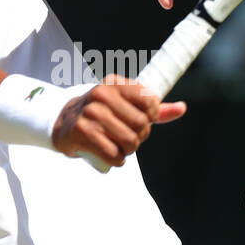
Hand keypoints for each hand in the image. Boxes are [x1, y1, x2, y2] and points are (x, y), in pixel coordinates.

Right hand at [51, 74, 185, 167]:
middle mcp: (102, 94)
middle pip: (141, 125)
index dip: (150, 117)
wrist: (62, 122)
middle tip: (127, 137)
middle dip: (139, 137)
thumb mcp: (124, 104)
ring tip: (119, 147)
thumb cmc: (100, 113)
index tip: (141, 120)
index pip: (150, 101)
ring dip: (128, 150)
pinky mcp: (82, 132)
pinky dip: (116, 160)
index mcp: (115, 84)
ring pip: (129, 141)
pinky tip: (111, 155)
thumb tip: (182, 108)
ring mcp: (91, 113)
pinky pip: (113, 154)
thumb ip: (154, 108)